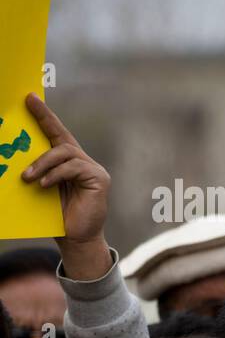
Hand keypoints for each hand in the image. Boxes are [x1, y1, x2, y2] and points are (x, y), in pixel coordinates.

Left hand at [20, 93, 111, 280]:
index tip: (29, 98)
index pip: (55, 134)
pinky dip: (56, 174)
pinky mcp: (99, 179)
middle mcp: (83, 162)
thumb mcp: (40, 188)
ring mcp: (93, 170)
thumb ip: (35, 171)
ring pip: (65, 152)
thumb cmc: (56, 216)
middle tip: (25, 113)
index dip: (44, 115)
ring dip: (43, 163)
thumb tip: (13, 156)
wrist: (75, 239)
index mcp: (68, 162)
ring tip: (28, 178)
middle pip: (61, 138)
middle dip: (44, 121)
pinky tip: (44, 185)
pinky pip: (74, 167)